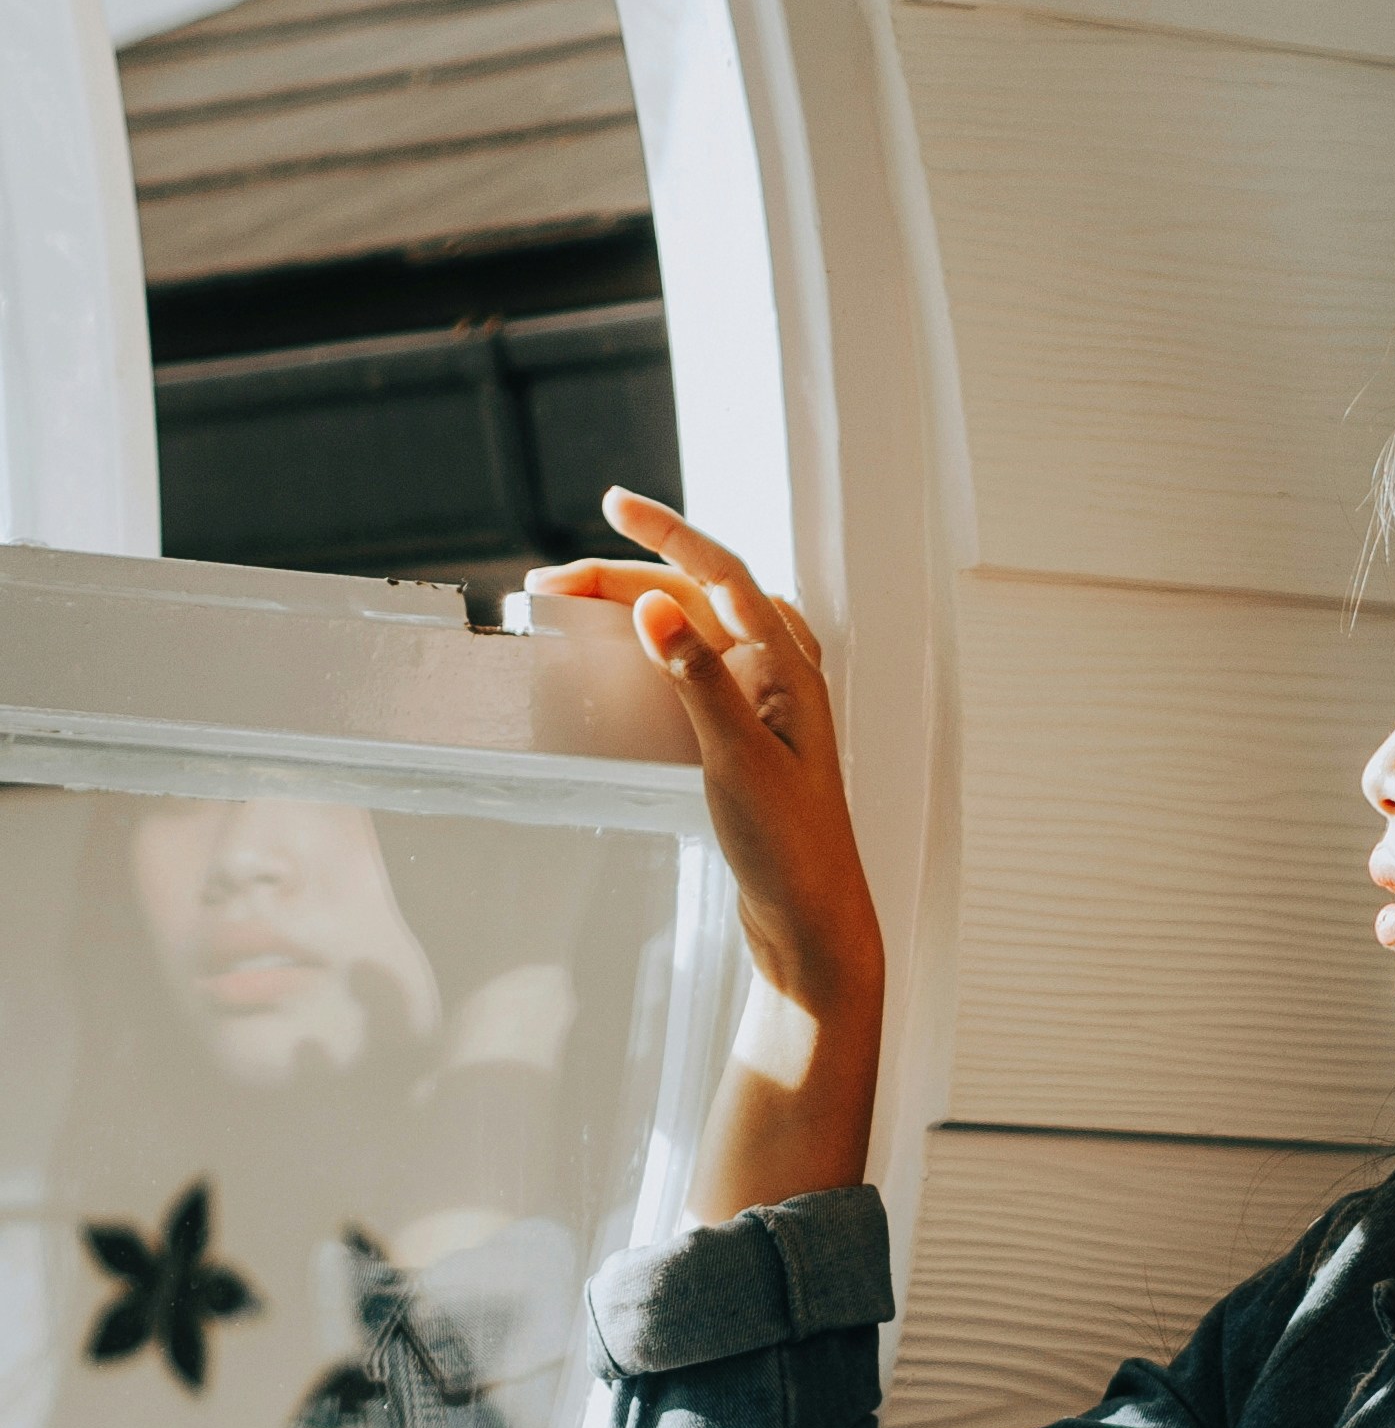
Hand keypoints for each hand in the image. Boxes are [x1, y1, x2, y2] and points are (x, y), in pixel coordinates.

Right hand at [528, 493, 883, 1217]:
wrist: (812, 925)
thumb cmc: (788, 848)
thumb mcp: (736, 759)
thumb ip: (698, 681)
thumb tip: (655, 607)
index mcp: (789, 665)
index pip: (722, 571)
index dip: (667, 532)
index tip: (612, 502)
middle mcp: (781, 675)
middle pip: (698, 599)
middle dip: (625, 579)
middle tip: (549, 584)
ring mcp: (765, 708)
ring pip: (693, 634)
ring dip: (633, 614)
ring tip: (568, 613)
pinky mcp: (746, 742)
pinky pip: (693, 674)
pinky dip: (651, 657)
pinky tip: (622, 662)